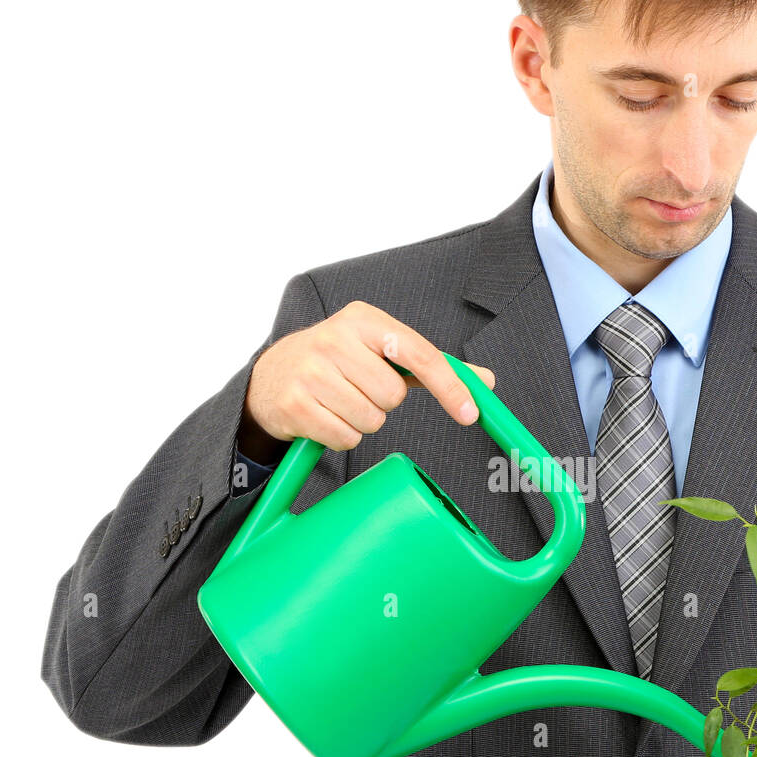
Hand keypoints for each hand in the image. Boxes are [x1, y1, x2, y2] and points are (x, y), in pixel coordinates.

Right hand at [242, 300, 495, 452]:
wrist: (272, 375)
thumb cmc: (337, 362)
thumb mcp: (380, 351)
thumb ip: (431, 366)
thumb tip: (484, 381)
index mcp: (363, 319)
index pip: (418, 353)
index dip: (449, 386)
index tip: (470, 412)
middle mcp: (334, 338)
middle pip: (393, 397)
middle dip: (383, 403)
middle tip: (360, 390)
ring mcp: (311, 371)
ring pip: (371, 420)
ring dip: (363, 421)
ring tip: (340, 402)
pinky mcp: (295, 404)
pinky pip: (345, 437)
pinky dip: (342, 436)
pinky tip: (326, 416)